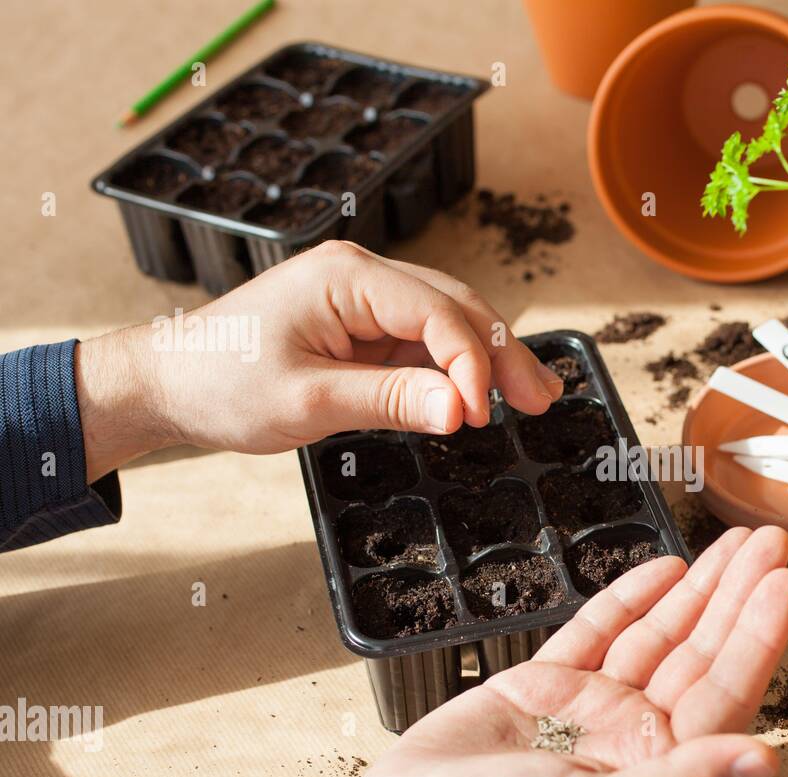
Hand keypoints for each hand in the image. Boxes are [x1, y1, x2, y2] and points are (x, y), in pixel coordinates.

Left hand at [74, 241, 562, 481]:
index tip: (484, 414)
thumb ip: (389, 401)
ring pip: (447, 324)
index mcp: (347, 278)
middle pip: (455, 309)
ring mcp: (363, 302)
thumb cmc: (222, 383)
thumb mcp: (307, 400)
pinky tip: (483, 395)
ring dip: (488, 362)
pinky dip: (454, 371)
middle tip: (545, 399)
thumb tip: (462, 408)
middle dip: (502, 355)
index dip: (471, 363)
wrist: (169, 383)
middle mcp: (362, 277)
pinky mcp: (361, 327)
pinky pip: (421, 345)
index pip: (436, 312)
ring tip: (534, 398)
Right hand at [281, 527, 787, 776]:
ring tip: (732, 546)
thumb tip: (765, 762)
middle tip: (770, 541)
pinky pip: (599, 631)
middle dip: (737, 596)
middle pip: (699, 652)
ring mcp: (589, 706)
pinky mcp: (545, 684)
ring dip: (696, 590)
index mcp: (656, 768)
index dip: (759, 636)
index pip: (725, 691)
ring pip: (656, 635)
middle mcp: (632, 735)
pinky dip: (630, 599)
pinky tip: (664, 570)